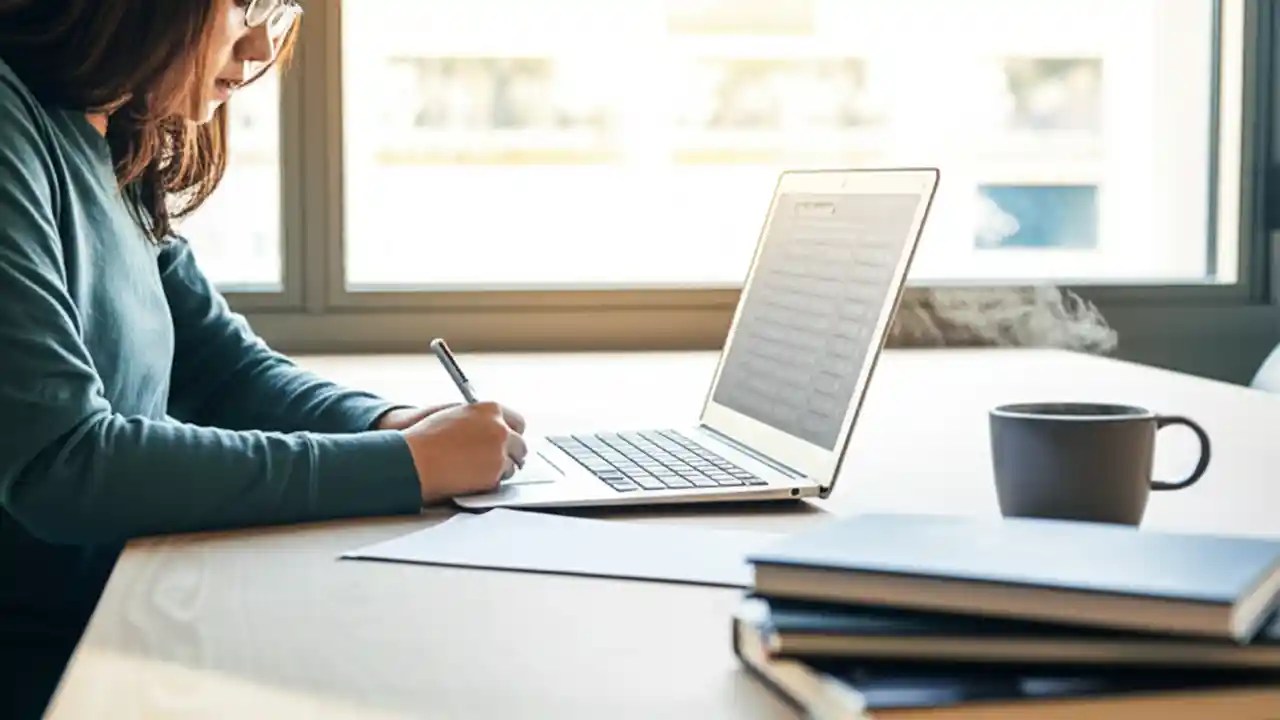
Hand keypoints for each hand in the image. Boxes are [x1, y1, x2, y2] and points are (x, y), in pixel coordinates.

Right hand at [401, 402, 528, 504]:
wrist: (415, 459)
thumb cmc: (427, 438)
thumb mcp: (457, 416)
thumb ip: (480, 421)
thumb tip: (492, 430)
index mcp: (491, 410)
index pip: (517, 422)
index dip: (513, 434)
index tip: (509, 441)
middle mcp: (500, 429)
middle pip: (520, 445)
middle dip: (512, 454)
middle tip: (499, 460)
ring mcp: (500, 452)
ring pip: (513, 465)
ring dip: (500, 469)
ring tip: (475, 470)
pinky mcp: (495, 473)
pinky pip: (500, 481)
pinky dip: (490, 482)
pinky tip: (471, 478)